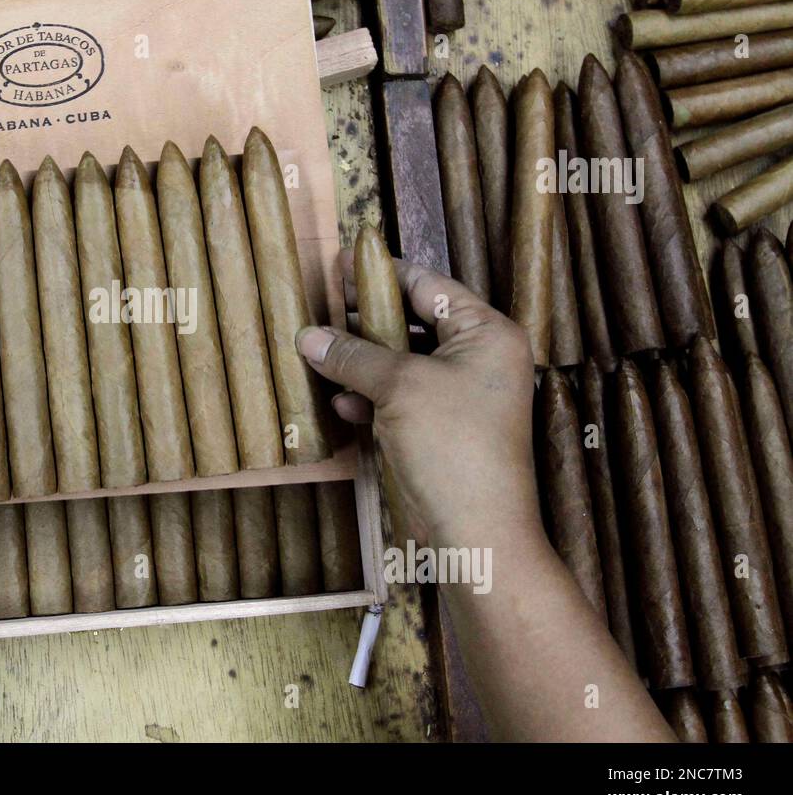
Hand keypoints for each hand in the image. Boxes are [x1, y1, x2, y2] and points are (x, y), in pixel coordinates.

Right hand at [296, 255, 537, 548]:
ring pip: (402, 364)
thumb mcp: (399, 386)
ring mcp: (460, 397)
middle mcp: (479, 359)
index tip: (341, 265)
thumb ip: (353, 355)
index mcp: (487, 333)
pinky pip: (399, 400)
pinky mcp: (440, 431)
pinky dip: (369, 398)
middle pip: (414, 323)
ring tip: (319, 353)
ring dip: (362, 362)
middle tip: (322, 309)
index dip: (383, 275)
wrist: (474, 530)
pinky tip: (339, 403)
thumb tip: (308, 336)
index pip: (429, 287)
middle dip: (366, 321)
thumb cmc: (452, 444)